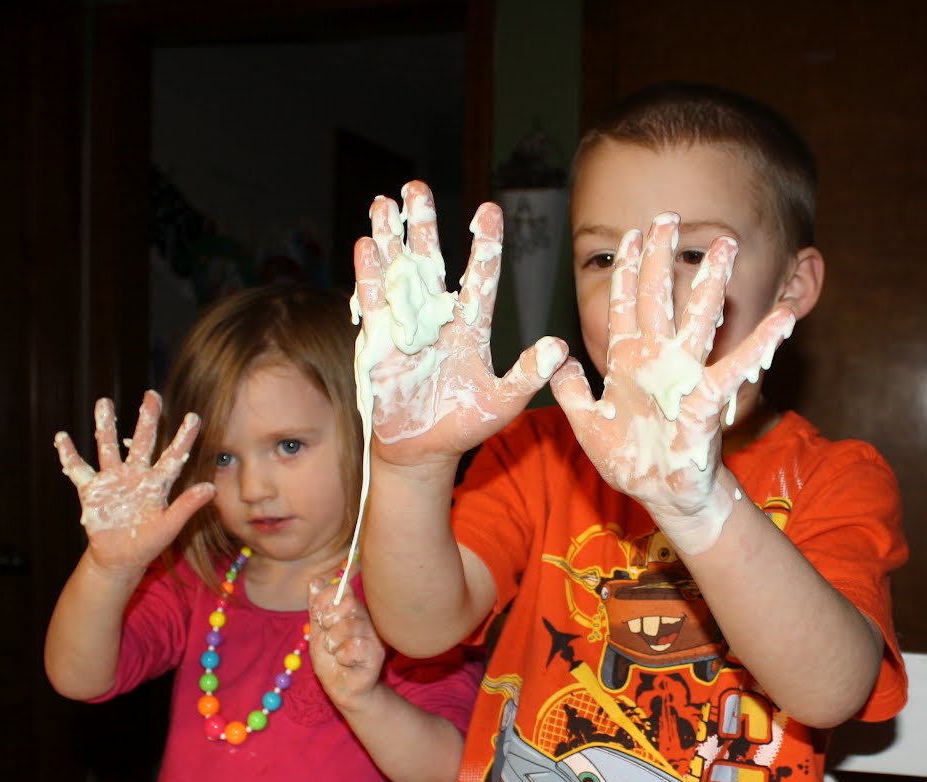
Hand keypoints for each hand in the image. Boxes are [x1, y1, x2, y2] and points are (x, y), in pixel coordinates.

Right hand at [52, 390, 215, 572]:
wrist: (120, 558)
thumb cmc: (148, 543)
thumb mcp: (169, 526)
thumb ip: (187, 506)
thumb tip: (210, 488)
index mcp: (157, 484)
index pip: (173, 456)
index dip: (184, 437)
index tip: (194, 416)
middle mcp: (135, 475)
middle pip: (142, 441)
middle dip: (147, 418)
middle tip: (152, 395)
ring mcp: (112, 480)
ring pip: (108, 447)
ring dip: (106, 425)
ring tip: (104, 402)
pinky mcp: (91, 490)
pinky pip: (78, 469)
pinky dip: (68, 454)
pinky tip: (62, 437)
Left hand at [306, 577, 386, 714]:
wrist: (343, 689)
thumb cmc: (332, 661)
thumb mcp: (318, 632)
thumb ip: (317, 608)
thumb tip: (315, 581)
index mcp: (352, 610)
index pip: (342, 588)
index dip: (325, 597)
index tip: (316, 613)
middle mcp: (366, 619)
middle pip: (349, 602)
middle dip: (328, 619)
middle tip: (326, 635)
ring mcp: (373, 635)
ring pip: (349, 626)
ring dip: (332, 642)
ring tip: (334, 652)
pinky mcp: (376, 654)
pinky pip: (355, 646)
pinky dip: (342, 656)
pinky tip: (345, 662)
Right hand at [352, 180, 567, 468]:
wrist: (421, 449)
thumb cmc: (464, 425)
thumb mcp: (502, 404)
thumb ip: (527, 376)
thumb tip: (559, 347)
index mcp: (470, 327)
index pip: (480, 279)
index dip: (484, 247)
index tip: (490, 210)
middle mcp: (437, 318)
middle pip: (431, 262)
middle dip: (424, 225)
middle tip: (417, 186)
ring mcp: (406, 326)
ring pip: (398, 272)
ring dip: (391, 238)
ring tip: (384, 202)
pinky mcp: (379, 341)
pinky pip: (374, 302)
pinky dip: (369, 274)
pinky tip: (366, 245)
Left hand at [551, 213, 795, 555]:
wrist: (662, 495)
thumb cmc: (631, 460)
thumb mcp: (587, 423)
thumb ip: (572, 391)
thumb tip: (561, 362)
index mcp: (628, 361)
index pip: (625, 305)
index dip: (627, 270)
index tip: (630, 234)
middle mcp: (657, 359)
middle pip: (659, 297)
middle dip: (661, 257)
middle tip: (668, 216)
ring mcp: (683, 376)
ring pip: (697, 319)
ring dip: (710, 282)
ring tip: (726, 245)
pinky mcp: (705, 402)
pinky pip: (734, 368)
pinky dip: (760, 344)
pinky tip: (781, 318)